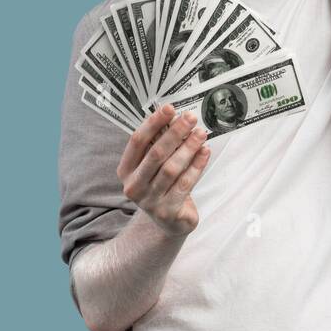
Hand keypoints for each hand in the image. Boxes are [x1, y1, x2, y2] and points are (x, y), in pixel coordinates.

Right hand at [116, 104, 210, 235]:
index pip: (137, 141)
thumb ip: (158, 144)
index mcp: (126, 170)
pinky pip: (185, 183)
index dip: (153, 123)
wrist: (169, 221)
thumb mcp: (153, 165)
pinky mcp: (167, 211)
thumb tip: (174, 116)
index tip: (169, 108)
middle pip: (155, 154)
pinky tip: (205, 152)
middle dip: (174, 133)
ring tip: (201, 133)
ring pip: (171, 169)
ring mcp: (149, 201)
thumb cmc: (162, 184)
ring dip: (188, 148)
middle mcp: (133, 186)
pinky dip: (197, 165)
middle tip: (190, 118)